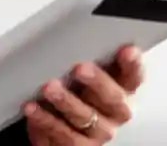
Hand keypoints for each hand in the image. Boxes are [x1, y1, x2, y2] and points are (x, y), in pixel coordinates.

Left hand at [23, 46, 143, 144]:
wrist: (56, 122)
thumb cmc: (73, 89)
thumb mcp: (82, 71)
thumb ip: (87, 55)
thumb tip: (75, 31)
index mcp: (122, 87)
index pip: (134, 75)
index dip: (133, 64)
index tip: (127, 50)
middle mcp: (116, 111)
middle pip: (113, 98)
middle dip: (97, 82)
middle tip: (81, 68)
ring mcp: (100, 130)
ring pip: (85, 116)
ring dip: (66, 101)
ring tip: (49, 87)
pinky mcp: (81, 145)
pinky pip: (64, 134)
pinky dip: (46, 119)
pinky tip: (33, 108)